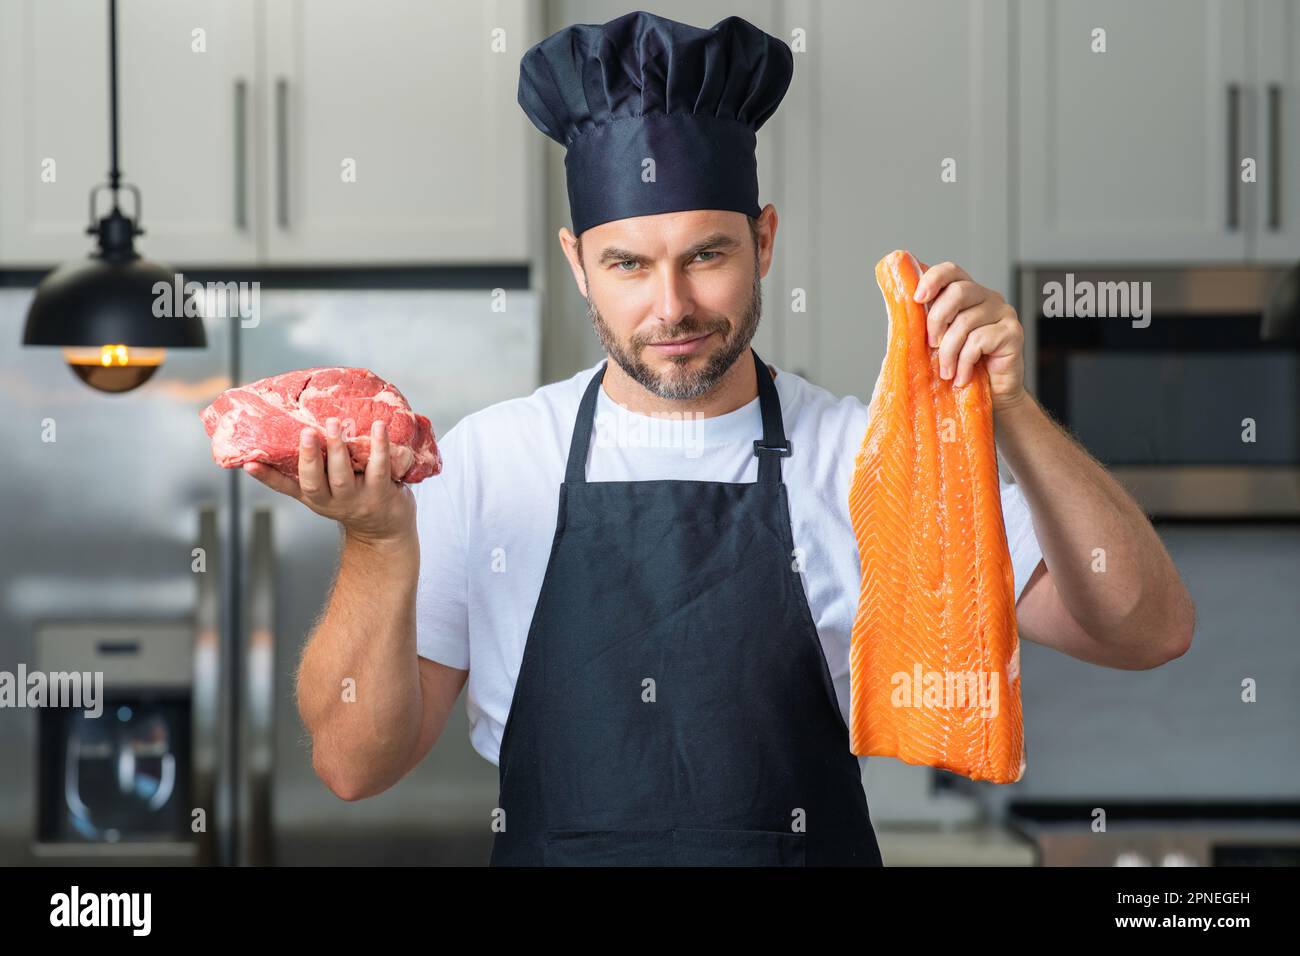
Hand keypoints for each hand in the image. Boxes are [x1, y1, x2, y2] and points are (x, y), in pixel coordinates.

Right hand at [242, 417, 415, 549]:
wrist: (386, 531)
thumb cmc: (354, 499)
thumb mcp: (329, 488)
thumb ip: (315, 466)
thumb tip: (298, 427)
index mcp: (314, 496)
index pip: (285, 486)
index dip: (266, 476)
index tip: (249, 462)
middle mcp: (331, 500)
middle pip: (313, 482)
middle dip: (309, 457)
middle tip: (307, 432)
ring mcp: (356, 499)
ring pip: (342, 476)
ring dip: (337, 450)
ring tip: (334, 424)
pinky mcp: (381, 494)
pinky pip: (379, 469)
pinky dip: (379, 447)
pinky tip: (378, 427)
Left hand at [912, 261, 1026, 410]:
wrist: (994, 396)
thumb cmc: (963, 368)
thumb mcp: (940, 342)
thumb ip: (928, 324)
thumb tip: (900, 312)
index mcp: (969, 294)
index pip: (951, 271)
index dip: (933, 278)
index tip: (917, 299)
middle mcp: (989, 298)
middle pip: (959, 291)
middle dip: (936, 320)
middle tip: (932, 346)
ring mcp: (1004, 313)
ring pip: (966, 321)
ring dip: (949, 351)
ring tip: (947, 372)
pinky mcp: (1013, 332)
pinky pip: (980, 340)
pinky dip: (964, 362)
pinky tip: (962, 376)